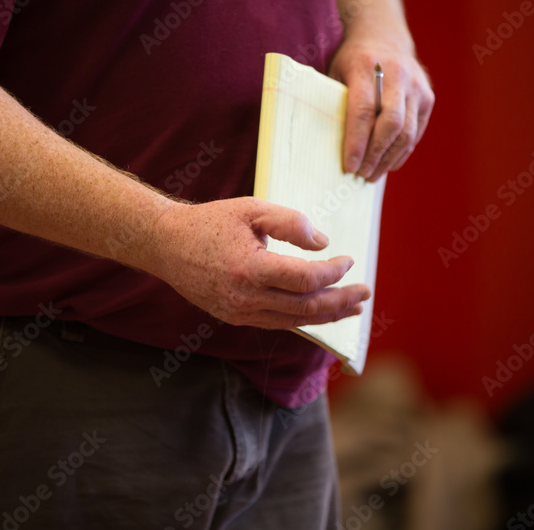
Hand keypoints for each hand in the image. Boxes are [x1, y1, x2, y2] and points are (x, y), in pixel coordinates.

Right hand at [146, 198, 369, 328]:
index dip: (334, 271)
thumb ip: (290, 223)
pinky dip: (303, 319)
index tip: (349, 259)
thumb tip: (323, 244)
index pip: (307, 279)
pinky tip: (319, 312)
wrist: (167, 245)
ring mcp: (240, 313)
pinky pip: (277, 323)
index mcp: (251, 269)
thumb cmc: (210, 222)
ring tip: (352, 308)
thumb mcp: (252, 209)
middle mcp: (246, 298)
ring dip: (328, 316)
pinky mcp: (235, 318)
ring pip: (295, 321)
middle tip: (366, 293)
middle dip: (341, 301)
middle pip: (307, 308)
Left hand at [329, 39, 433, 180]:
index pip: (362, 111)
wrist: (383, 34)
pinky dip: (402, 151)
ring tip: (373, 174)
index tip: (349, 166)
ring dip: (389, 158)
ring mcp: (415, 85)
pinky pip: (417, 131)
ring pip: (407, 132)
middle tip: (362, 174)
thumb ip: (335, 102)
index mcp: (366, 66)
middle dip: (375, 155)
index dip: (356, 143)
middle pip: (390, 124)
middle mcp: (396, 74)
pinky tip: (388, 163)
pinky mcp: (427, 96)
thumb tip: (325, 145)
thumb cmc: (352, 60)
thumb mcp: (336, 72)